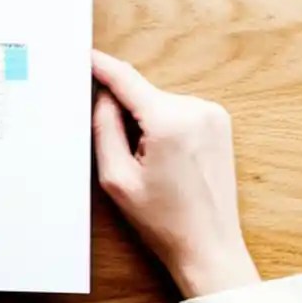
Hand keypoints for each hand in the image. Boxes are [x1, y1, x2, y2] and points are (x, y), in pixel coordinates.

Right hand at [90, 50, 259, 298]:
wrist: (209, 247)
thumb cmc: (163, 221)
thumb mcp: (116, 178)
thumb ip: (104, 127)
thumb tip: (101, 94)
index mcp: (169, 122)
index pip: (125, 79)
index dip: (100, 65)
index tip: (82, 54)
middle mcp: (196, 109)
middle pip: (141, 94)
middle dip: (123, 113)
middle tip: (121, 154)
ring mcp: (213, 114)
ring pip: (158, 103)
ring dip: (145, 122)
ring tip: (150, 165)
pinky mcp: (219, 122)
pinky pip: (176, 112)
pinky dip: (163, 126)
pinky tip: (167, 160)